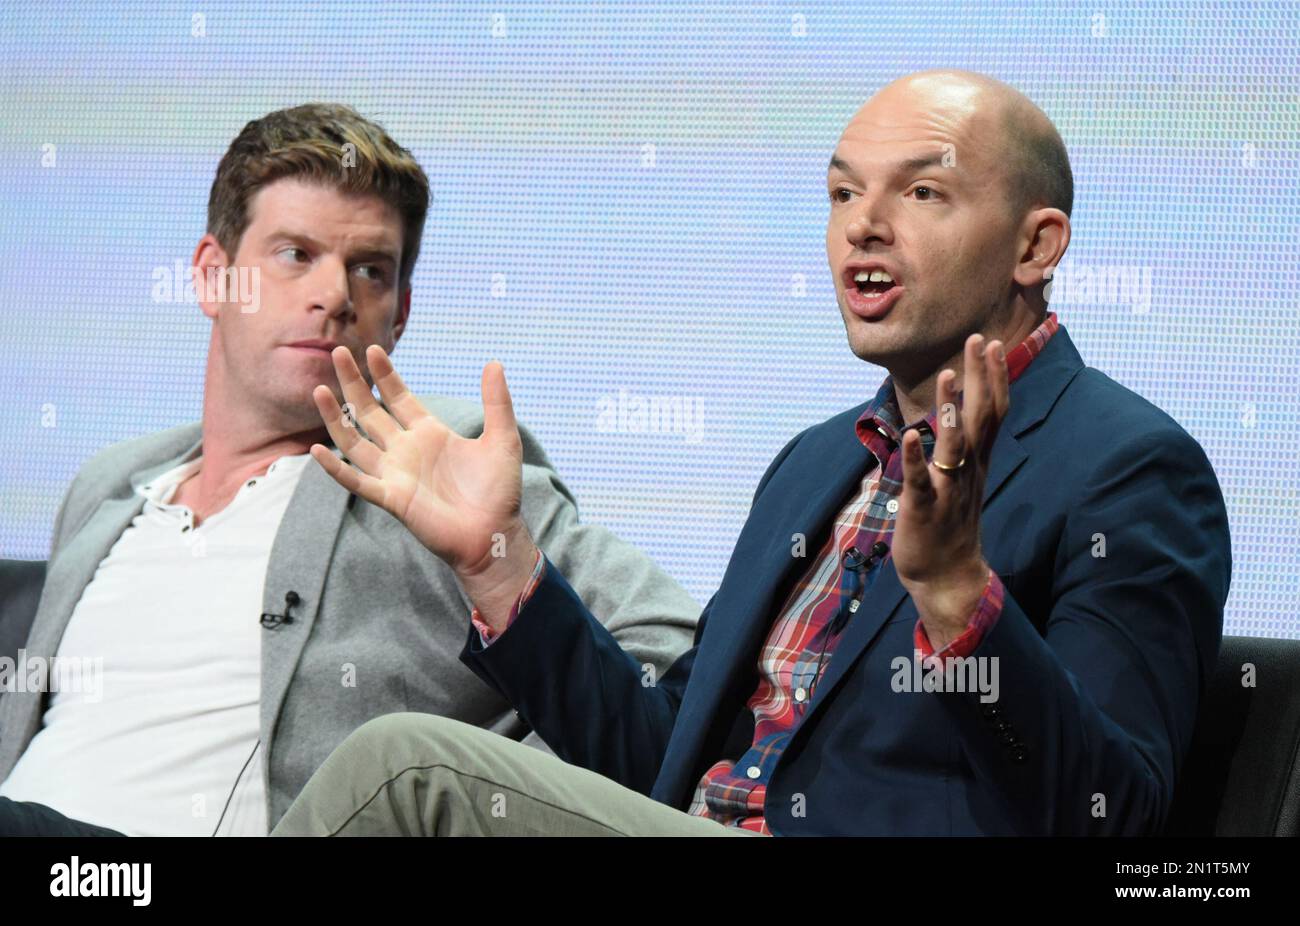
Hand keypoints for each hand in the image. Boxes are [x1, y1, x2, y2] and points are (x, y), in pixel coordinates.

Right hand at [309, 345, 537, 627]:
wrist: (494, 533)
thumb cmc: (498, 491)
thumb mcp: (502, 439)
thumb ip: (497, 402)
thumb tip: (495, 363)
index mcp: (429, 433)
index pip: (399, 397)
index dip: (385, 375)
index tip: (373, 349)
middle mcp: (406, 450)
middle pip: (371, 411)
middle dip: (354, 383)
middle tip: (339, 352)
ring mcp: (395, 473)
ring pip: (355, 441)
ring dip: (337, 418)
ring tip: (320, 390)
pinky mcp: (391, 498)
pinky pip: (357, 481)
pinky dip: (337, 469)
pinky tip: (319, 450)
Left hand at [892, 333, 1007, 644]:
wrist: (948, 577)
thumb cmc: (950, 524)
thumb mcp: (962, 479)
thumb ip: (963, 447)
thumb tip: (959, 411)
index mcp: (977, 462)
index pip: (993, 413)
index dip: (995, 378)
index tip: (994, 344)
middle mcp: (968, 471)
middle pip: (980, 418)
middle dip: (980, 378)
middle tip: (980, 341)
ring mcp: (948, 489)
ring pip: (954, 446)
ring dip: (950, 410)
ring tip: (947, 376)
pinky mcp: (924, 509)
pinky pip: (921, 481)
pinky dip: (916, 458)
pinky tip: (910, 436)